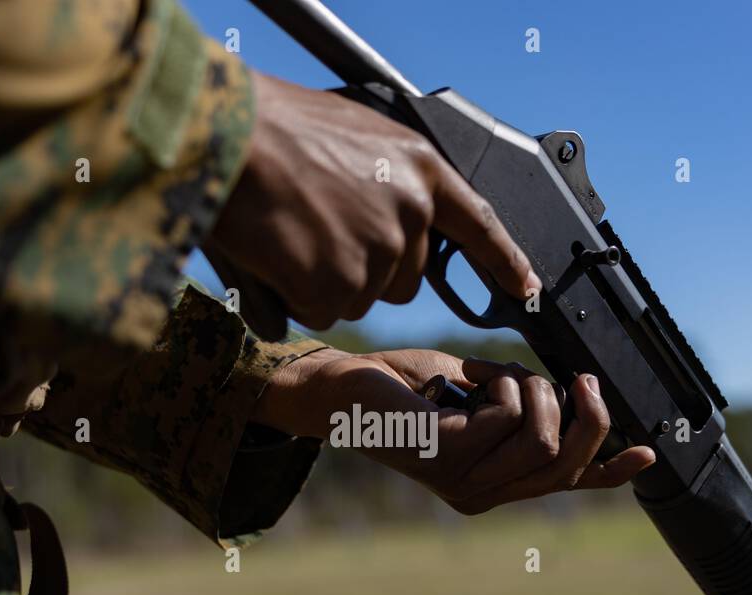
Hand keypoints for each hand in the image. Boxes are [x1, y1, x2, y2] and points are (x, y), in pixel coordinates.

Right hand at [206, 72, 539, 329]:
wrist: (227, 137)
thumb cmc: (271, 128)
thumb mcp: (349, 134)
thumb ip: (382, 181)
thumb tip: (384, 224)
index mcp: (418, 167)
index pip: (479, 225)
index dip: (504, 261)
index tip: (524, 289)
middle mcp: (410, 211)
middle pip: (404, 278)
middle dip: (364, 269)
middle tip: (314, 230)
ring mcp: (378, 251)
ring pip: (358, 297)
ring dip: (324, 282)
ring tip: (288, 233)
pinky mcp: (341, 283)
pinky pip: (321, 310)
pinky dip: (295, 295)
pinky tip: (275, 254)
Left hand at [252, 348, 655, 513]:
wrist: (344, 387)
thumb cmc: (408, 387)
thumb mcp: (481, 393)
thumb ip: (523, 406)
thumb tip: (572, 393)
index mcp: (495, 482)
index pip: (564, 483)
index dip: (610, 470)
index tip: (649, 453)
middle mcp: (482, 494)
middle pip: (566, 464)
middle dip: (585, 415)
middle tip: (578, 377)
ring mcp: (464, 483)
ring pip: (543, 440)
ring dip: (537, 392)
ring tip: (503, 376)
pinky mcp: (448, 460)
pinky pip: (509, 415)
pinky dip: (501, 383)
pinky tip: (467, 383)